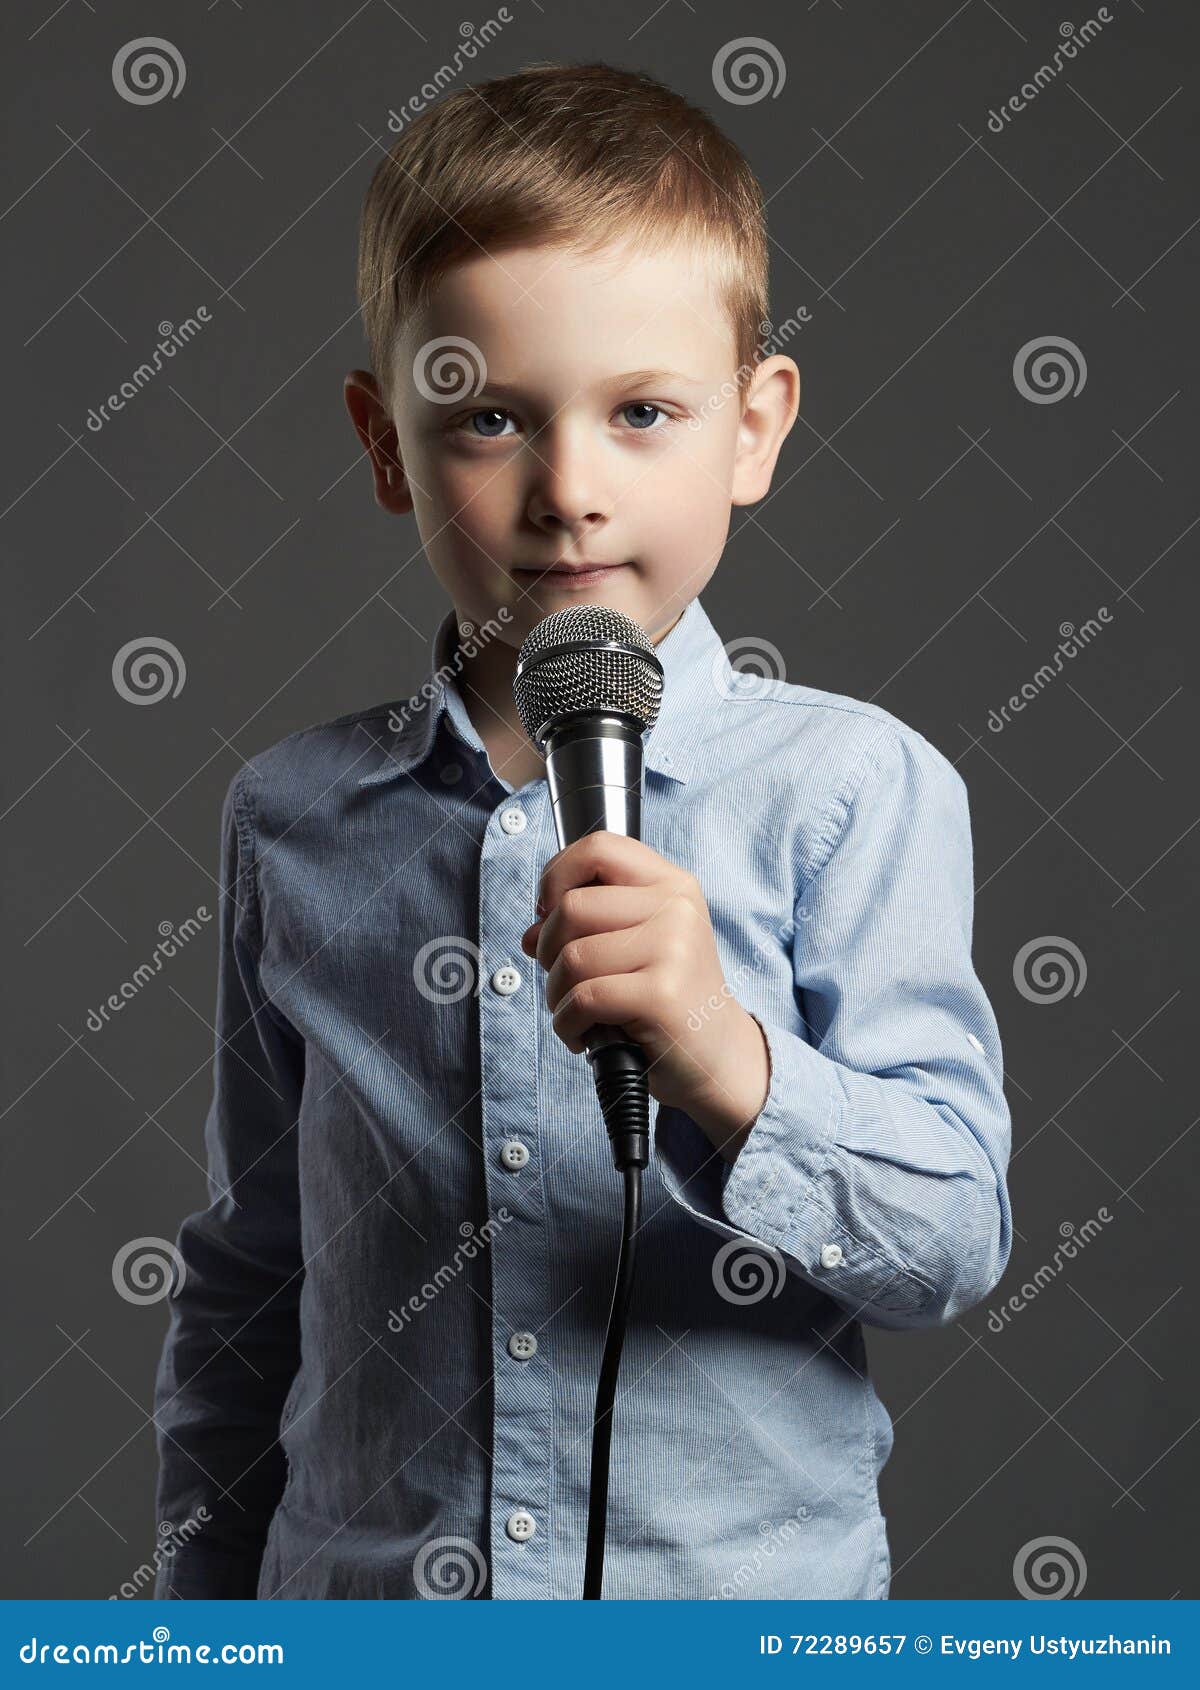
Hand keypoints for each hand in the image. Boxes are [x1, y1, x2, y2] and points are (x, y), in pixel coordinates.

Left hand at [519, 832, 769, 1159]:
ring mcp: (674, 949)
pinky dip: (568, 1024)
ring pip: (572, 956)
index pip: (598, 848)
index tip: (548, 911)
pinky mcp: (662, 994)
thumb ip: (587, 924)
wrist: (719, 1057)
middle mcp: (677, 908)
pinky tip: (584, 1035)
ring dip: (557, 994)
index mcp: (672, 884)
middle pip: (571, 907)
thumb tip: (531, 931)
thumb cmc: (669, 998)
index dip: (556, 876)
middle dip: (548, 949)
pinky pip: (582, 998)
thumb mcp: (636, 944)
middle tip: (566, 978)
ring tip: (578, 1012)